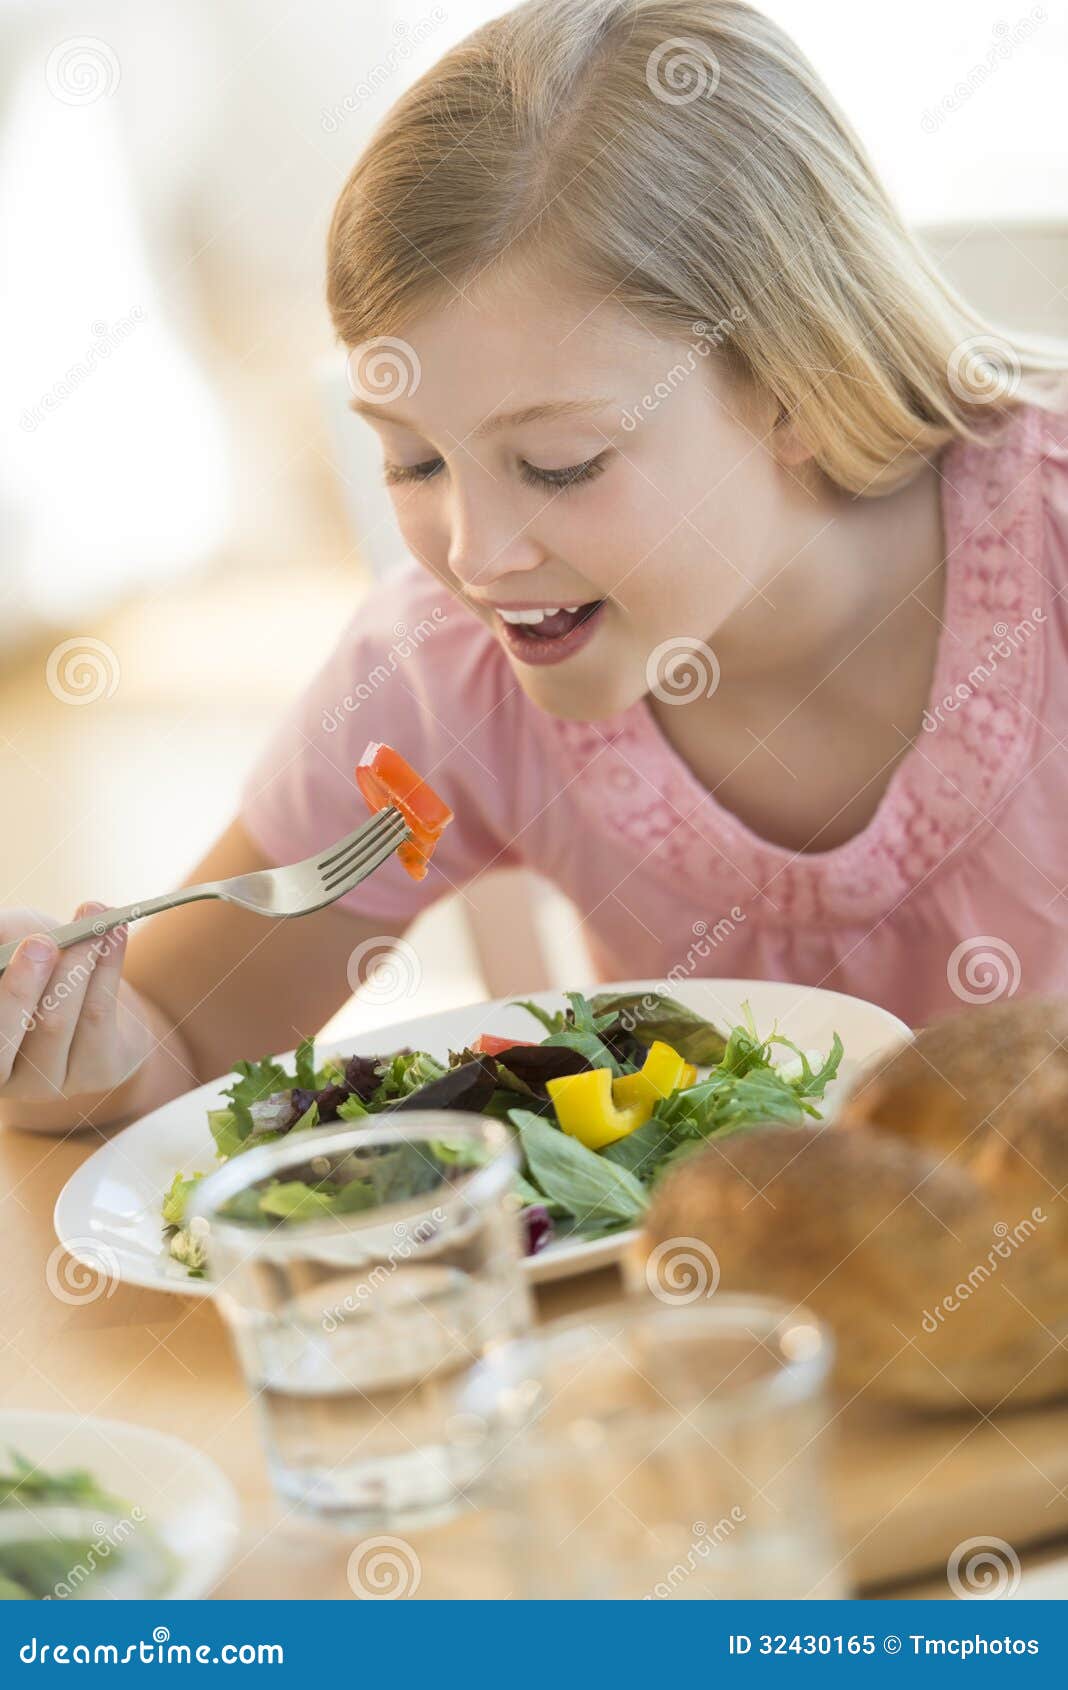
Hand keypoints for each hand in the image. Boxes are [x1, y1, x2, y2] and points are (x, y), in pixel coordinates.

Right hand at [0, 902, 152, 1117]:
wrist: (97, 985)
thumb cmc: (40, 961)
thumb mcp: (9, 939)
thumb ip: (2, 937)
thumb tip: (1, 933)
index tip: (15, 952)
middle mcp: (3, 1074)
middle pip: (2, 1038)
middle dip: (20, 988)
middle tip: (41, 944)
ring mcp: (49, 1083)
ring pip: (55, 1024)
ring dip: (75, 965)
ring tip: (92, 924)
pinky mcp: (96, 1075)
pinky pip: (97, 1019)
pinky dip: (107, 968)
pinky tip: (115, 934)